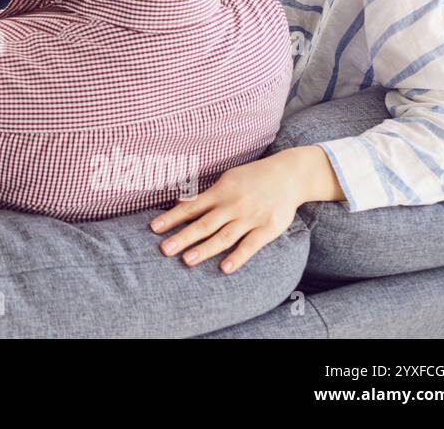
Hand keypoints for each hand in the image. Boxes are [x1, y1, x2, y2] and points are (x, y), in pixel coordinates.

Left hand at [150, 147, 342, 273]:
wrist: (289, 175)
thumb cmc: (253, 177)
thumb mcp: (227, 179)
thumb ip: (207, 194)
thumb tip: (181, 203)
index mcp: (220, 192)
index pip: (191, 207)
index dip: (172, 217)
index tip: (154, 227)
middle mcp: (232, 205)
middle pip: (203, 224)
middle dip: (182, 237)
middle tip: (164, 250)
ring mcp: (250, 218)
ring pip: (223, 236)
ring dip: (205, 249)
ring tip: (187, 260)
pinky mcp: (268, 228)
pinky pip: (251, 245)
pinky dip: (238, 257)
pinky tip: (225, 269)